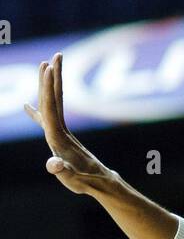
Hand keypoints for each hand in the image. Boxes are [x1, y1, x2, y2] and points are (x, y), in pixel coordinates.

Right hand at [23, 52, 116, 194]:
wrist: (100, 183)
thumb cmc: (84, 182)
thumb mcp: (72, 179)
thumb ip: (62, 171)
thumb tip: (53, 164)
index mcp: (59, 136)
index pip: (51, 106)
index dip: (47, 86)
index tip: (47, 67)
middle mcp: (60, 129)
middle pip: (55, 97)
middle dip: (54, 76)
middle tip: (57, 55)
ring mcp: (60, 132)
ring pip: (52, 103)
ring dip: (49, 84)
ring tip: (46, 66)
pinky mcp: (59, 138)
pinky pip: (45, 119)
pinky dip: (36, 110)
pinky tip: (27, 106)